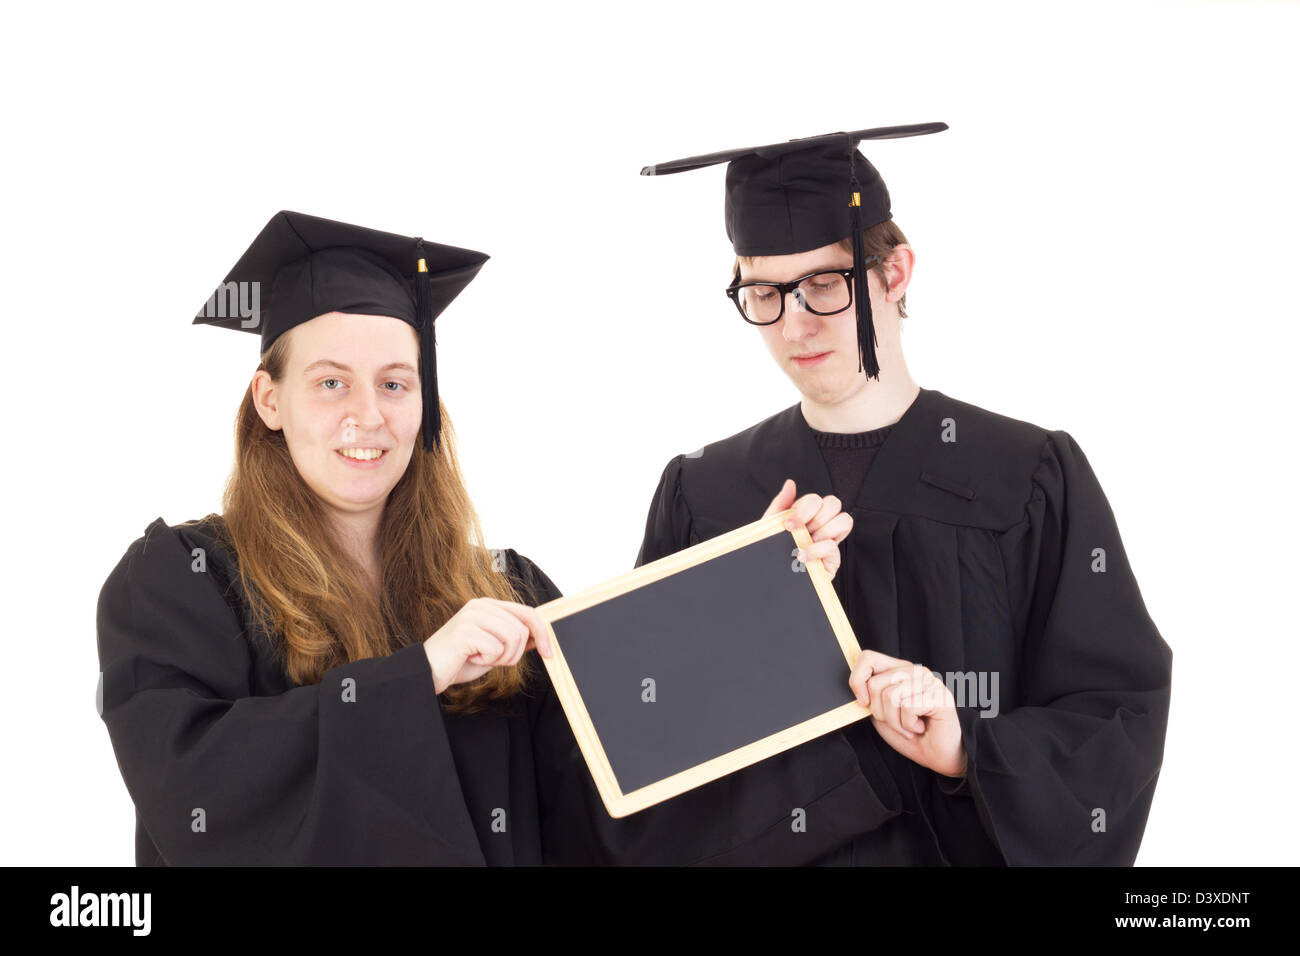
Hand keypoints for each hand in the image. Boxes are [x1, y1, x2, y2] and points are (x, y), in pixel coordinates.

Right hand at [423, 597, 552, 694]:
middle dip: (514, 653)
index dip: (542, 633)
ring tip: (481, 658)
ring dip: (501, 658)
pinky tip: (471, 659)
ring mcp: (471, 616)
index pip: (527, 612)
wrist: (428, 671)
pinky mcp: (465, 631)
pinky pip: (495, 649)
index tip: (548, 653)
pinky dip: (487, 662)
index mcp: (489, 605)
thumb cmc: (461, 660)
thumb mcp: (494, 649)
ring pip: (512, 638)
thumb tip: (538, 636)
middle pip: (522, 629)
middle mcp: (481, 605)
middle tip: (493, 659)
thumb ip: (513, 639)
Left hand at [762, 478, 852, 581]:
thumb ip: (780, 503)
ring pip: (844, 520)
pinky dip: (816, 550)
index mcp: (808, 514)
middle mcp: (821, 525)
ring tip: (804, 542)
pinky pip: (833, 546)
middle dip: (814, 516)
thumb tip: (790, 483)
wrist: (771, 577)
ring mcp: (829, 540)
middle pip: (834, 503)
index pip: (817, 499)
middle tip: (796, 530)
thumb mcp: (770, 525)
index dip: (805, 508)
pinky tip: (802, 556)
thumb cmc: (772, 550)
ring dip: (822, 529)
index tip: (789, 523)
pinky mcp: (833, 558)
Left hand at [849, 649, 966, 778]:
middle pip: (875, 684)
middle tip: (897, 722)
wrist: (939, 756)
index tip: (863, 703)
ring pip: (890, 696)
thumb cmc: (911, 736)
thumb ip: (870, 697)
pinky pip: (907, 708)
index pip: (868, 658)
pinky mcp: (937, 695)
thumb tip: (856, 685)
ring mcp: (928, 681)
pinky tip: (920, 727)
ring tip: (909, 727)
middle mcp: (914, 671)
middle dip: (880, 713)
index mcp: (899, 670)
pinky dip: (908, 726)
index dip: (857, 680)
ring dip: (895, 722)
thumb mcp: (881, 714)